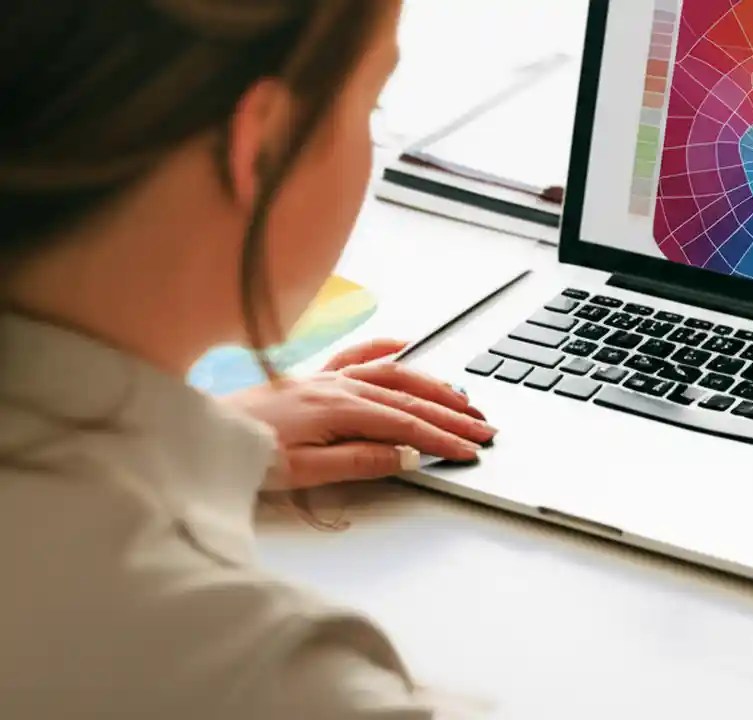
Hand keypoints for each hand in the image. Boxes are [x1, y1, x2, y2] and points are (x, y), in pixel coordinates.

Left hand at [224, 339, 495, 489]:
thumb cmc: (243, 452)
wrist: (197, 432)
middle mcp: (335, 387)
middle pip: (408, 397)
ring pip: (392, 373)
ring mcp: (324, 378)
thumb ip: (359, 460)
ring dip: (432, 384)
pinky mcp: (311, 377)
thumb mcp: (304, 471)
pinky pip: (355, 354)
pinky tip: (405, 345)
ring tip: (463, 398)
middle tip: (484, 428)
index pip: (406, 425)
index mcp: (336, 410)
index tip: (471, 450)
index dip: (443, 438)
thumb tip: (406, 455)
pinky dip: (384, 348)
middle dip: (452, 413)